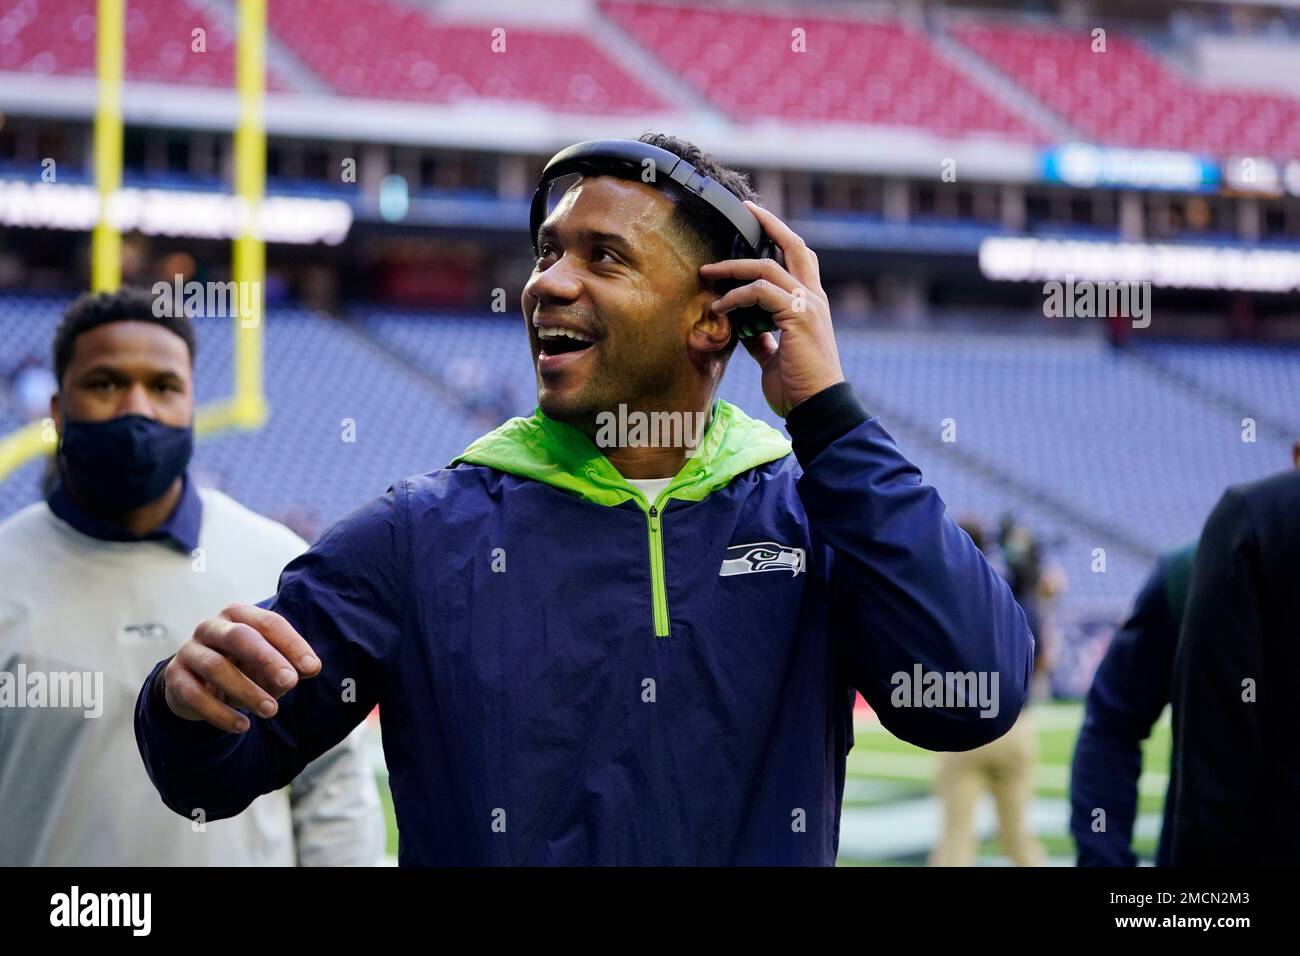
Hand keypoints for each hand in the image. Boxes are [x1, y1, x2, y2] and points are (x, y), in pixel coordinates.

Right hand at [162, 603, 320, 732]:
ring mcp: (190, 650)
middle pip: (240, 637)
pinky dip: (220, 713)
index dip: (292, 644)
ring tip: (271, 711)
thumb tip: (310, 668)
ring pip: (216, 667)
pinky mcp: (176, 677)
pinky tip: (243, 726)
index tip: (312, 668)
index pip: (269, 623)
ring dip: (246, 691)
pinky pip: (195, 695)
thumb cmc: (240, 666)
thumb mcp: (266, 665)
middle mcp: (212, 627)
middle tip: (290, 682)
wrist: (194, 683)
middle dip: (268, 659)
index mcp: (239, 615)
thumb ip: (288, 665)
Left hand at [699, 200, 844, 417]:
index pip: (800, 257)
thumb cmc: (798, 387)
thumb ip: (761, 338)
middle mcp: (814, 298)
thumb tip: (742, 330)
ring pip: (767, 267)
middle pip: (794, 245)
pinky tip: (720, 306)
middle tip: (744, 210)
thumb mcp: (776, 357)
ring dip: (733, 267)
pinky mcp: (797, 316)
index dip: (780, 234)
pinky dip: (736, 296)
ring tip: (708, 274)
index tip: (756, 219)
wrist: (817, 407)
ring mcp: (808, 305)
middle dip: (768, 223)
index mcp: (811, 303)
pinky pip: (760, 292)